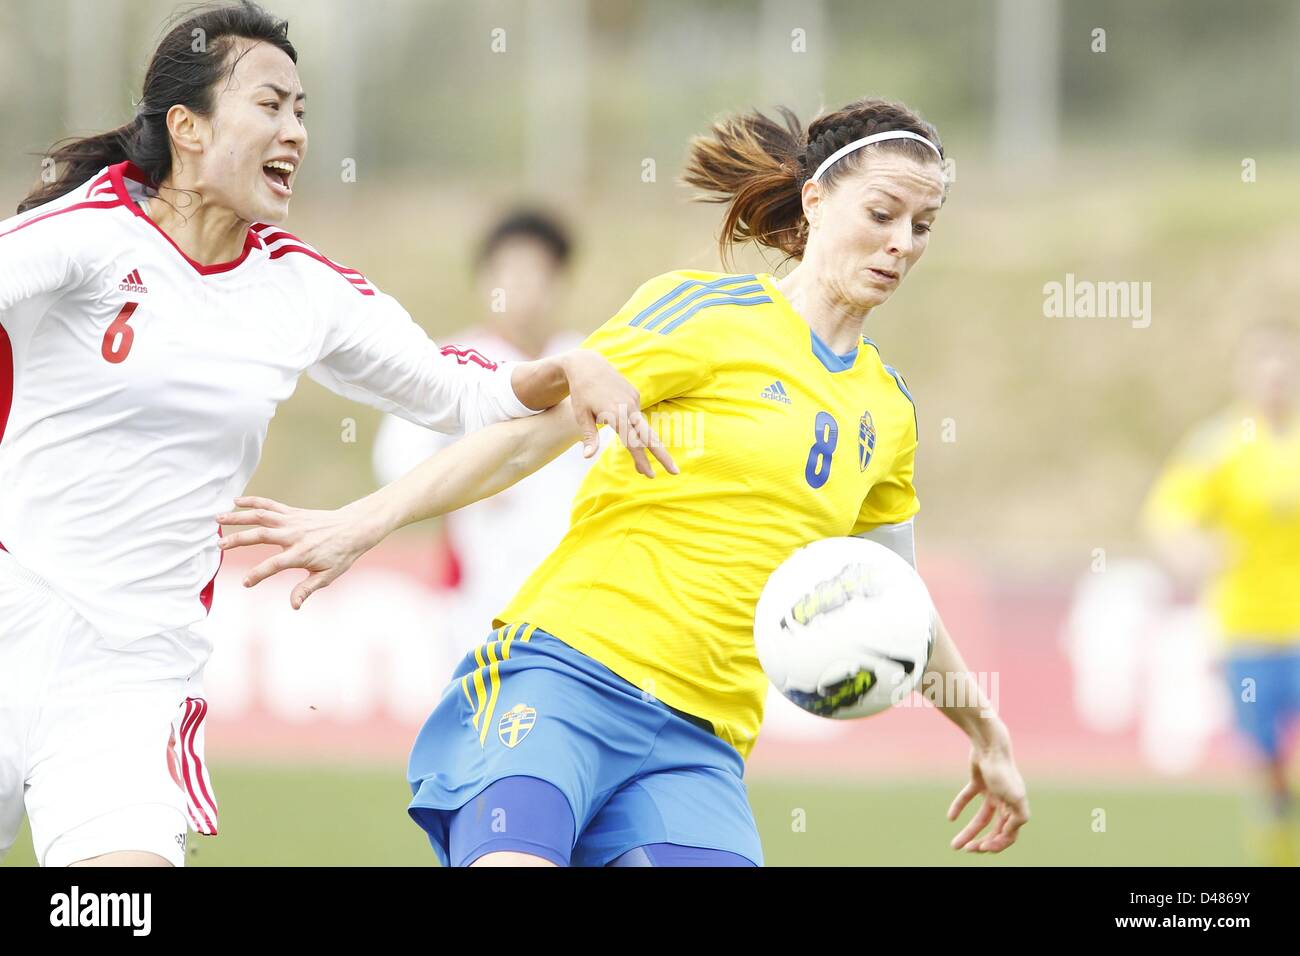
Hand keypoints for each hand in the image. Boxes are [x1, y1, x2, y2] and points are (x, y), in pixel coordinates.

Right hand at [215, 495, 388, 608]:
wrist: (354, 528)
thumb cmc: (341, 554)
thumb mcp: (328, 575)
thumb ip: (307, 588)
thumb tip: (293, 605)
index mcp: (301, 553)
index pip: (274, 565)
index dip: (259, 574)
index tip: (245, 583)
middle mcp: (293, 535)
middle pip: (261, 535)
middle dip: (239, 540)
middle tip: (218, 546)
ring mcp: (292, 521)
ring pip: (261, 516)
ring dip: (238, 517)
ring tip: (217, 518)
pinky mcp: (292, 512)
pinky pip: (270, 505)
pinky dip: (253, 501)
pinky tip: (236, 501)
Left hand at [561, 350, 677, 477]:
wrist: (588, 364)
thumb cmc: (581, 392)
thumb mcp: (581, 415)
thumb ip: (589, 436)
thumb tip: (588, 457)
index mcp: (615, 414)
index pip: (632, 442)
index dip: (642, 460)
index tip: (650, 475)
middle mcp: (628, 407)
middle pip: (650, 436)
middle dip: (663, 455)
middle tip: (676, 472)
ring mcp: (634, 400)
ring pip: (645, 428)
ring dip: (648, 446)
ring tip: (647, 466)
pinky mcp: (635, 395)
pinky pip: (637, 415)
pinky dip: (637, 428)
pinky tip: (621, 421)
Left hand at [947, 737, 1029, 853]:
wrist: (989, 744)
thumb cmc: (1002, 770)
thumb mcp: (1015, 796)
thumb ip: (1017, 817)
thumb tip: (1010, 835)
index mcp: (1017, 808)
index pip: (1009, 835)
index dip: (997, 844)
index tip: (982, 847)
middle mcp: (1006, 802)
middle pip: (994, 830)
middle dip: (981, 842)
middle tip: (966, 849)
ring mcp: (992, 792)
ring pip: (981, 819)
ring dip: (968, 832)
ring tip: (955, 845)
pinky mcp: (978, 782)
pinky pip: (968, 798)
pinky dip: (959, 807)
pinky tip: (950, 817)